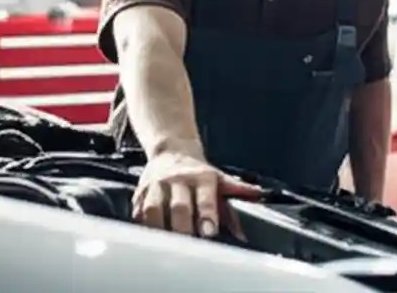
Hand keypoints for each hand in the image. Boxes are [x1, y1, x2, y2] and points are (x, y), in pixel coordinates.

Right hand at [132, 150, 263, 237]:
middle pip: (179, 207)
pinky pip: (138, 211)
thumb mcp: (221, 178)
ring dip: (160, 229)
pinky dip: (143, 226)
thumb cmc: (200, 173)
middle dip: (184, 228)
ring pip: (153, 210)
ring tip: (167, 244)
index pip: (205, 197)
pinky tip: (151, 236)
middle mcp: (177, 179)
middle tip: (189, 245)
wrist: (171, 151)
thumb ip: (238, 191)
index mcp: (202, 177)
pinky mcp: (140, 191)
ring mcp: (156, 185)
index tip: (209, 232)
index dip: (207, 215)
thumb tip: (258, 197)